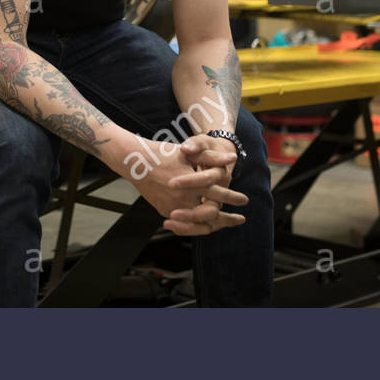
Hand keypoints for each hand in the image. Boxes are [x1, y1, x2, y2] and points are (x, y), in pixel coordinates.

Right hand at [116, 133, 246, 233]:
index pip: (219, 194)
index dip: (233, 197)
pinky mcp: (165, 212)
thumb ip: (211, 158)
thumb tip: (232, 157)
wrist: (134, 162)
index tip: (245, 200)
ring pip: (199, 224)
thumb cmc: (162, 154)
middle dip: (228, 219)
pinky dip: (197, 226)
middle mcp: (183, 198)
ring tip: (224, 225)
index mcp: (192, 183)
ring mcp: (173, 208)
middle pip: (212, 214)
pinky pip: (185, 225)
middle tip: (240, 219)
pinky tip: (206, 224)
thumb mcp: (188, 153)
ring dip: (214, 226)